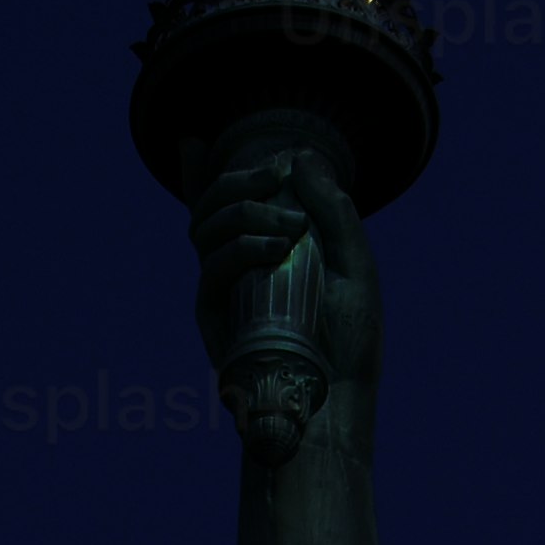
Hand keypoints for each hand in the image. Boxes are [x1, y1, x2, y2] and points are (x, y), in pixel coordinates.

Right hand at [190, 145, 382, 405]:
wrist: (338, 404)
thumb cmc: (349, 343)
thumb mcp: (354, 266)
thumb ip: (334, 211)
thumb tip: (301, 155)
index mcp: (263, 253)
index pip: (224, 208)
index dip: (196, 175)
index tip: (190, 141)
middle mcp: (236, 269)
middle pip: (211, 206)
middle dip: (239, 179)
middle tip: (275, 174)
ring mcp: (222, 292)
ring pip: (206, 228)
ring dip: (244, 212)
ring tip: (290, 226)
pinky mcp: (215, 319)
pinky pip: (212, 270)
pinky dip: (241, 249)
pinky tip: (275, 249)